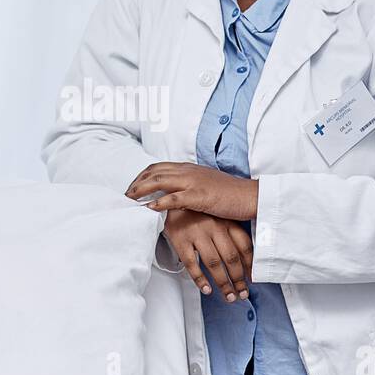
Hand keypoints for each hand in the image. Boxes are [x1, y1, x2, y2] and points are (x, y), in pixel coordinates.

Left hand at [125, 162, 258, 220]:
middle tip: (125, 196)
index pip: (157, 167)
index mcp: (188, 167)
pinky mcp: (199, 196)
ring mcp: (193, 182)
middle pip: (153, 172)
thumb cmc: (229, 193)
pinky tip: (149, 208)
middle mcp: (187, 171)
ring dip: (141, 190)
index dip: (141, 176)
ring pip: (159, 181)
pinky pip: (174, 198)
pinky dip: (159, 202)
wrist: (249, 196)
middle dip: (136, 183)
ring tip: (130, 200)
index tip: (132, 188)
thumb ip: (187, 185)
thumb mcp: (204, 184)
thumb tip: (172, 193)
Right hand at [161, 209, 252, 301]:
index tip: (251, 279)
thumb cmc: (196, 212)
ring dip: (223, 283)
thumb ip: (230, 235)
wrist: (170, 198)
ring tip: (228, 296)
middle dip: (238, 279)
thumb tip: (246, 262)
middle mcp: (214, 226)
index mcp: (226, 221)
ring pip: (214, 263)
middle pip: (231, 258)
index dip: (250, 265)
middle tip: (242, 294)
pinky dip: (200, 279)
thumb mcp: (218, 217)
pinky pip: (192, 263)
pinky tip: (207, 289)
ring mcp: (197, 233)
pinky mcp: (180, 239)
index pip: (244, 246)